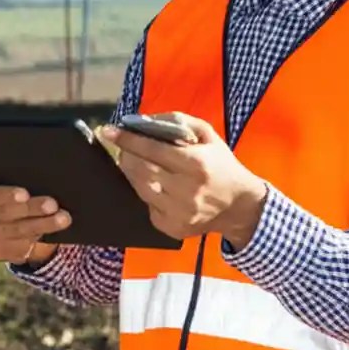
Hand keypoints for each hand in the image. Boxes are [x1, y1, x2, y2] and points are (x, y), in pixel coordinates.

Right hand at [0, 185, 71, 266]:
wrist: (9, 218)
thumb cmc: (13, 193)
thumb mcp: (12, 184)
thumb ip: (19, 180)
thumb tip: (43, 179)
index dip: (5, 195)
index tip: (24, 194)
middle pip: (6, 214)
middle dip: (31, 208)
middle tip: (52, 204)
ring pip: (19, 231)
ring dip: (44, 224)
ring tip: (63, 218)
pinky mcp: (0, 252)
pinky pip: (23, 246)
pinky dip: (41, 237)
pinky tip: (56, 231)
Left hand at [98, 112, 267, 248]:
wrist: (239, 206)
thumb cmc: (221, 165)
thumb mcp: (207, 135)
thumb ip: (177, 122)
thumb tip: (143, 121)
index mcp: (195, 164)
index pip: (152, 150)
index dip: (128, 140)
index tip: (109, 130)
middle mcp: (185, 190)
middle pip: (140, 170)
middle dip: (126, 155)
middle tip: (123, 147)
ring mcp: (177, 213)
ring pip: (139, 188)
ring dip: (132, 172)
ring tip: (134, 162)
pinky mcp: (172, 228)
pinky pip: (147, 205)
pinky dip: (145, 192)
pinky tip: (154, 184)